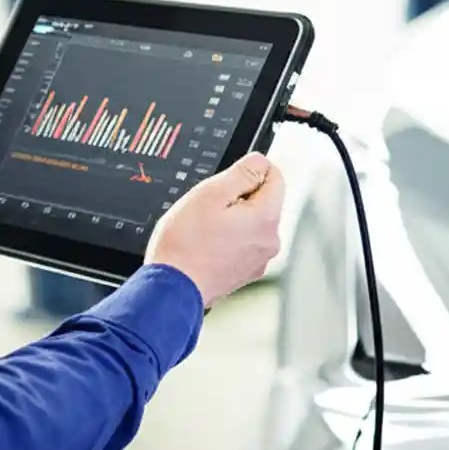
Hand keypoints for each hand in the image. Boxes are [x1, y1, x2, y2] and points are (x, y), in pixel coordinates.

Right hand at [145, 152, 283, 306]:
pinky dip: (228, 240)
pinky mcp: (245, 272)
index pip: (275, 177)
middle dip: (238, 198)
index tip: (227, 181)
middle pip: (262, 202)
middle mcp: (270, 241)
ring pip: (251, 223)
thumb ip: (242, 172)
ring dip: (232, 220)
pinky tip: (206, 246)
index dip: (250, 171)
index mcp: (266, 218)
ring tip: (205, 230)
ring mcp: (259, 260)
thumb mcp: (211, 193)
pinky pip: (242, 244)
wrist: (173, 287)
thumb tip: (260, 161)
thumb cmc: (185, 244)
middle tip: (209, 209)